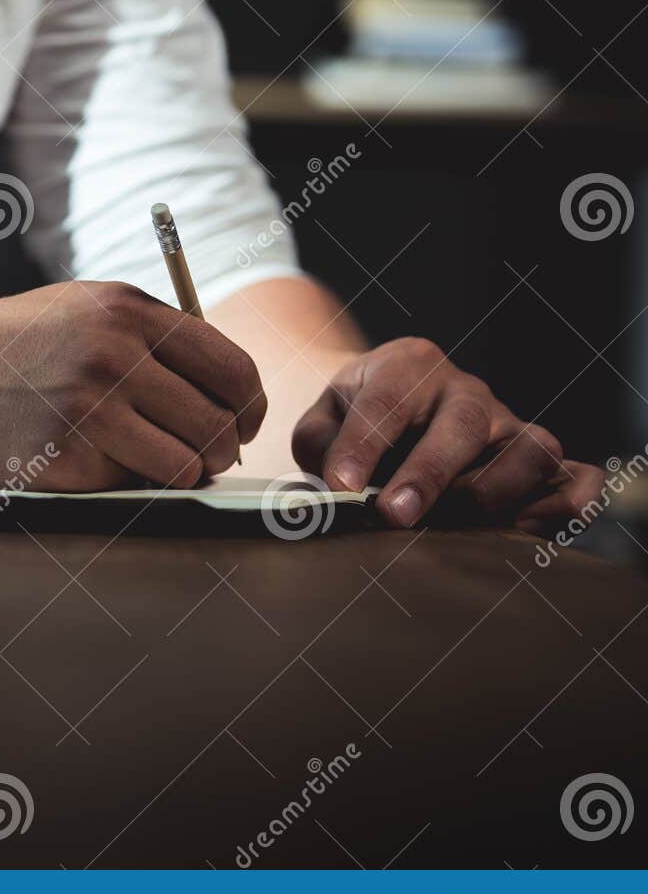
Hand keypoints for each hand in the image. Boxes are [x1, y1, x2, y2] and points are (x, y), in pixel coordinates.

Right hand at [0, 281, 266, 490]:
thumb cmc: (3, 349)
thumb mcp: (77, 311)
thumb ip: (149, 336)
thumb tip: (228, 394)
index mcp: (125, 311)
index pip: (231, 367)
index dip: (249, 406)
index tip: (242, 424)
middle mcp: (114, 354)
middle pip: (219, 422)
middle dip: (219, 449)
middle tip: (200, 457)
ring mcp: (89, 409)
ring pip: (187, 464)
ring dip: (179, 474)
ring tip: (146, 464)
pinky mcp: (65, 460)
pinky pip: (133, 488)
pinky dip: (124, 486)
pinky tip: (87, 465)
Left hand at [292, 337, 601, 529]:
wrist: (389, 400)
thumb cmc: (353, 416)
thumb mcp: (323, 416)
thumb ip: (319, 442)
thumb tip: (336, 481)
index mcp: (407, 366)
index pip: (386, 402)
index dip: (362, 446)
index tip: (341, 486)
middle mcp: (466, 391)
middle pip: (463, 426)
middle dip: (429, 474)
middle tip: (395, 514)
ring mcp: (508, 423)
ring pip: (530, 450)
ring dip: (493, 492)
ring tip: (452, 521)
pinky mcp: (534, 458)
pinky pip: (574, 475)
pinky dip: (564, 502)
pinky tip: (523, 526)